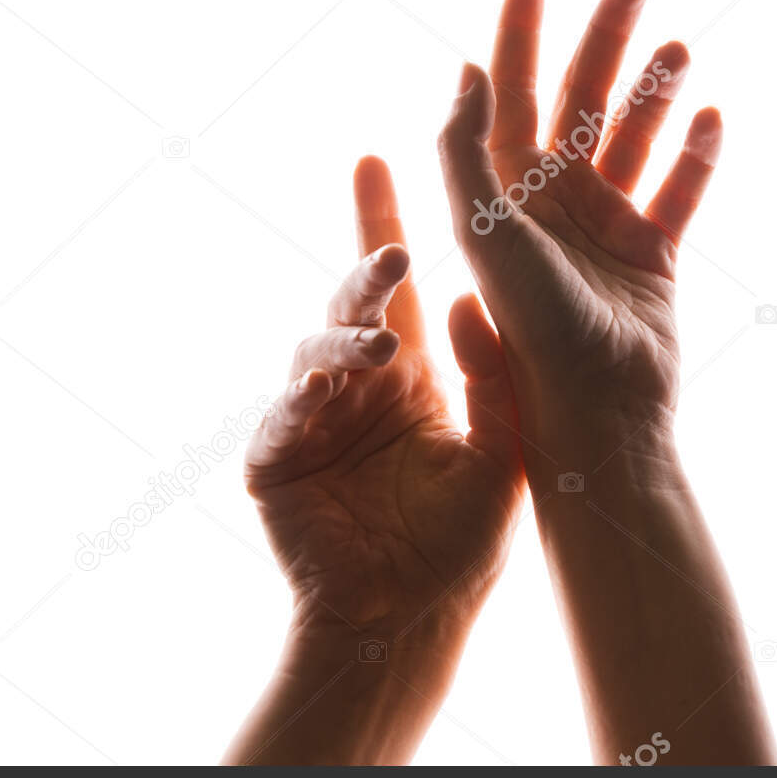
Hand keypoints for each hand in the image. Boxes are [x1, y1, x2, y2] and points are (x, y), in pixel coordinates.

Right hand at [226, 157, 522, 764]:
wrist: (409, 619)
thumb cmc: (458, 544)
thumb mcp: (500, 456)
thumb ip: (494, 381)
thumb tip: (465, 298)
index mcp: (409, 379)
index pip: (393, 291)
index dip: (378, 223)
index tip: (373, 157)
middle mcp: (357, 388)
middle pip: (350, 305)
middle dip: (366, 269)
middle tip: (395, 248)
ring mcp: (312, 421)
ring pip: (314, 351)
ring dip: (345, 342)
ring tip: (385, 348)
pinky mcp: (276, 463)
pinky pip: (283, 419)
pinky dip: (302, 402)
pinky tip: (325, 395)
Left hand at [439, 0, 720, 458]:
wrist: (595, 409)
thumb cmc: (528, 322)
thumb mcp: (482, 229)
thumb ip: (466, 149)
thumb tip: (468, 68)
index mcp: (505, 193)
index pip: (509, 96)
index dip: (517, 36)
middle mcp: (553, 204)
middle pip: (581, 101)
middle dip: (604, 40)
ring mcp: (606, 229)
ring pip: (634, 139)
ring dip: (655, 90)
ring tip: (677, 44)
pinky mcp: (653, 260)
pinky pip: (678, 194)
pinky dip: (696, 158)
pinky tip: (711, 116)